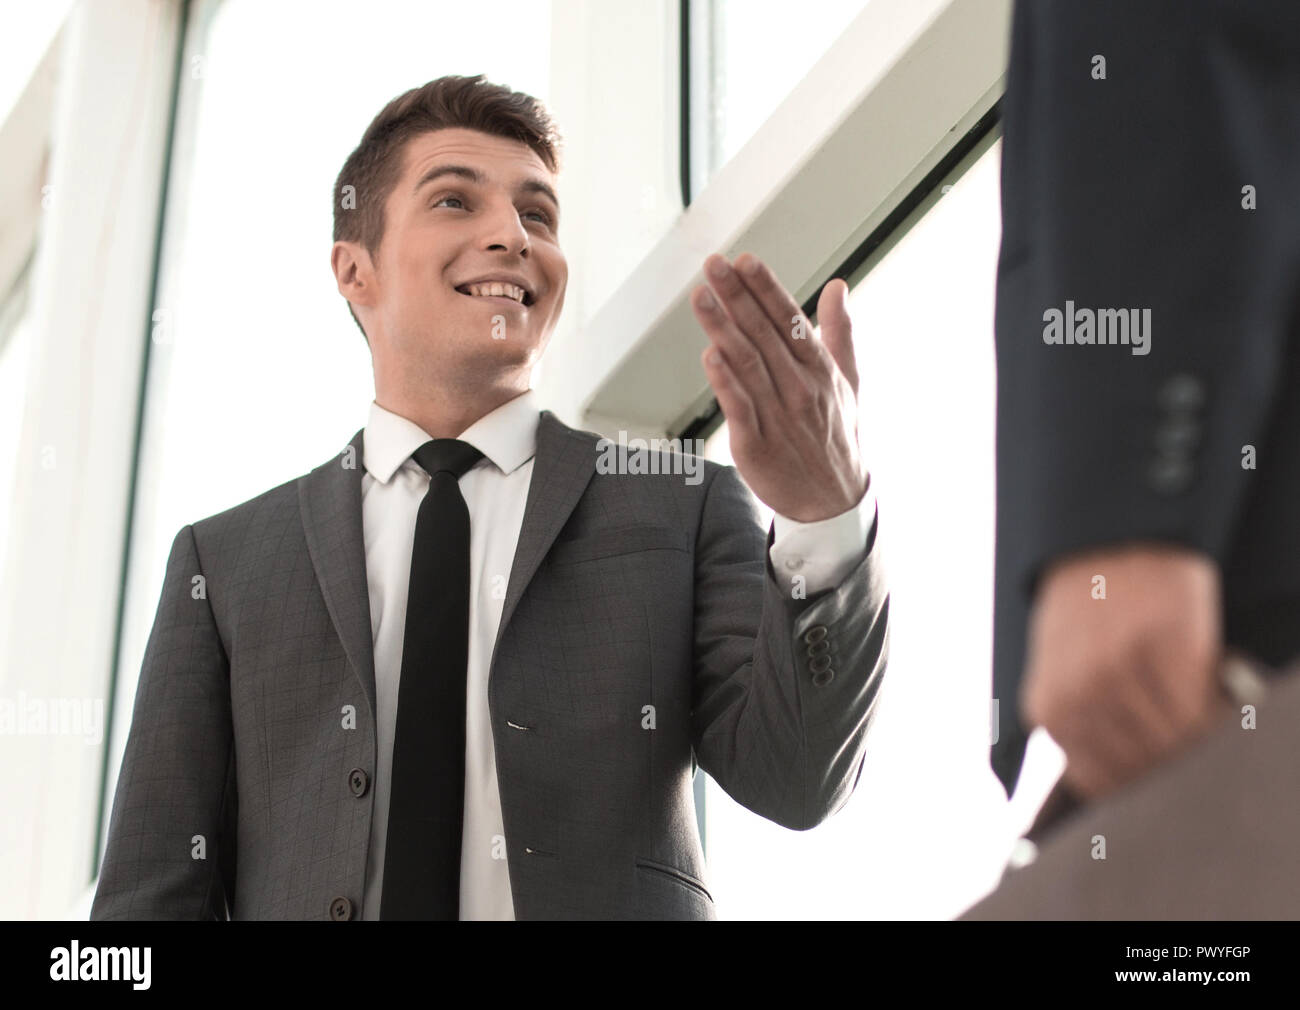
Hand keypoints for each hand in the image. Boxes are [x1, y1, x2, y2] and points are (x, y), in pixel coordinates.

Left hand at [690, 252, 867, 521]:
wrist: (832, 500)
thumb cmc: (837, 436)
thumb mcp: (848, 382)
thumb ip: (839, 331)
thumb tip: (838, 286)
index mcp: (820, 369)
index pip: (789, 320)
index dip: (766, 289)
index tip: (745, 260)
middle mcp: (799, 387)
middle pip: (763, 334)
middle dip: (737, 296)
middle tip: (713, 264)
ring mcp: (777, 415)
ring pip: (746, 364)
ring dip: (722, 328)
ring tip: (702, 296)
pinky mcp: (755, 443)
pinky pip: (738, 407)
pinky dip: (724, 381)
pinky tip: (709, 354)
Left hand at [1019, 543, 1233, 799]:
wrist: (1109, 536)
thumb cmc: (1091, 608)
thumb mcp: (1064, 671)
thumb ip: (1084, 724)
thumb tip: (1121, 781)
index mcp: (1047, 710)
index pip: (1102, 783)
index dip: (1145, 784)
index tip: (1171, 773)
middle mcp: (1076, 698)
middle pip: (1142, 768)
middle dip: (1178, 760)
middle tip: (1199, 735)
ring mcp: (1117, 675)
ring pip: (1174, 744)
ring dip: (1199, 733)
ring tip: (1209, 705)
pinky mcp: (1161, 649)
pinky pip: (1199, 710)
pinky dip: (1218, 707)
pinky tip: (1219, 681)